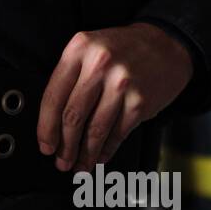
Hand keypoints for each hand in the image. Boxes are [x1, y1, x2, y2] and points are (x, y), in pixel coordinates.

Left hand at [38, 23, 194, 171]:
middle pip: (72, 116)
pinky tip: (100, 156)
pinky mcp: (139, 101)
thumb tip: (53, 124)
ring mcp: (121, 84)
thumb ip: (71, 78)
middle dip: (65, 146)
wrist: (165, 45)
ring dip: (85, 154)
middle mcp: (99, 64)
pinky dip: (107, 150)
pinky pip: (117, 134)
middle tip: (61, 161)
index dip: (46, 127)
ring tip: (80, 164)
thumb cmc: (123, 51)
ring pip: (95, 130)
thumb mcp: (90, 50)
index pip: (54, 96)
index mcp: (79, 48)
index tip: (45, 144)